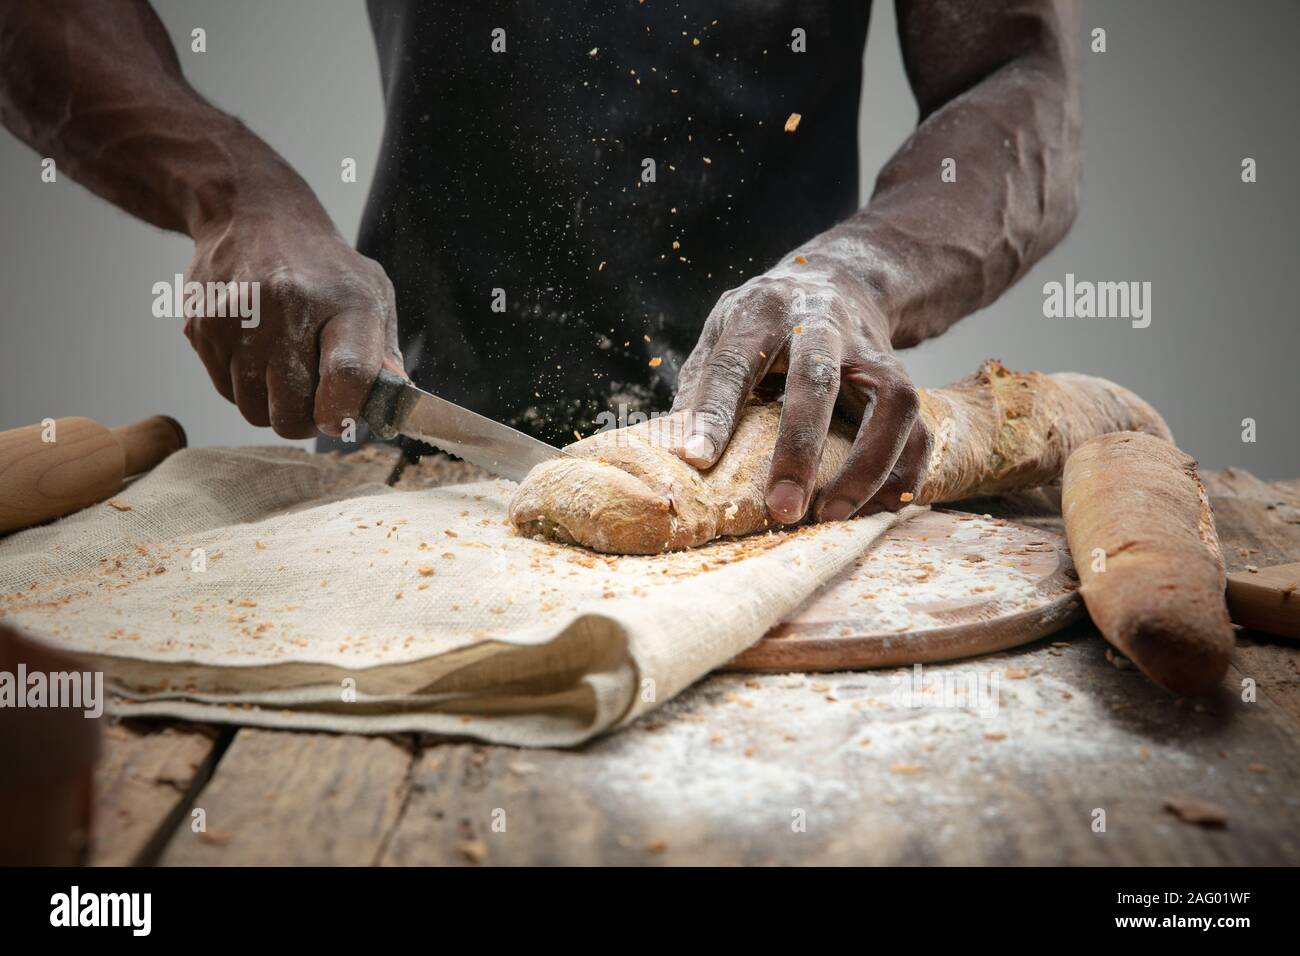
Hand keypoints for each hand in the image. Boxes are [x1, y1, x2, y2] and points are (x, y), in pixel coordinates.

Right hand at [183, 201, 402, 438]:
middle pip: (292, 415)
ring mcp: (238, 320)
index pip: (348, 377)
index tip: (342, 415)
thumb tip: (390, 409)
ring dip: (272, 401)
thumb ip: (383, 355)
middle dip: (306, 417)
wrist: (252, 214)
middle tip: (314, 392)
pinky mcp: (202, 328)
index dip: (345, 412)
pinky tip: (255, 346)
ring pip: (255, 411)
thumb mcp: (370, 294)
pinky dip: (244, 382)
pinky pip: (226, 392)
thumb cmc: (323, 267)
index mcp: (346, 303)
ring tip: (283, 360)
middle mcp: (288, 310)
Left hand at [672, 256, 929, 523]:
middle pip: (815, 380)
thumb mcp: (721, 332)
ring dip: (865, 466)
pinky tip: (881, 506)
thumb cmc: (765, 322)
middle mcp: (821, 323)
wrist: (837, 280)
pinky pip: (918, 426)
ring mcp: (869, 350)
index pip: (733, 364)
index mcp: (761, 312)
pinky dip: (905, 469)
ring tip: (834, 515)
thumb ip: (700, 384)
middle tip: (781, 507)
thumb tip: (675, 454)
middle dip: (799, 448)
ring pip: (888, 403)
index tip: (695, 461)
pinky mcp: (901, 376)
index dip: (713, 413)